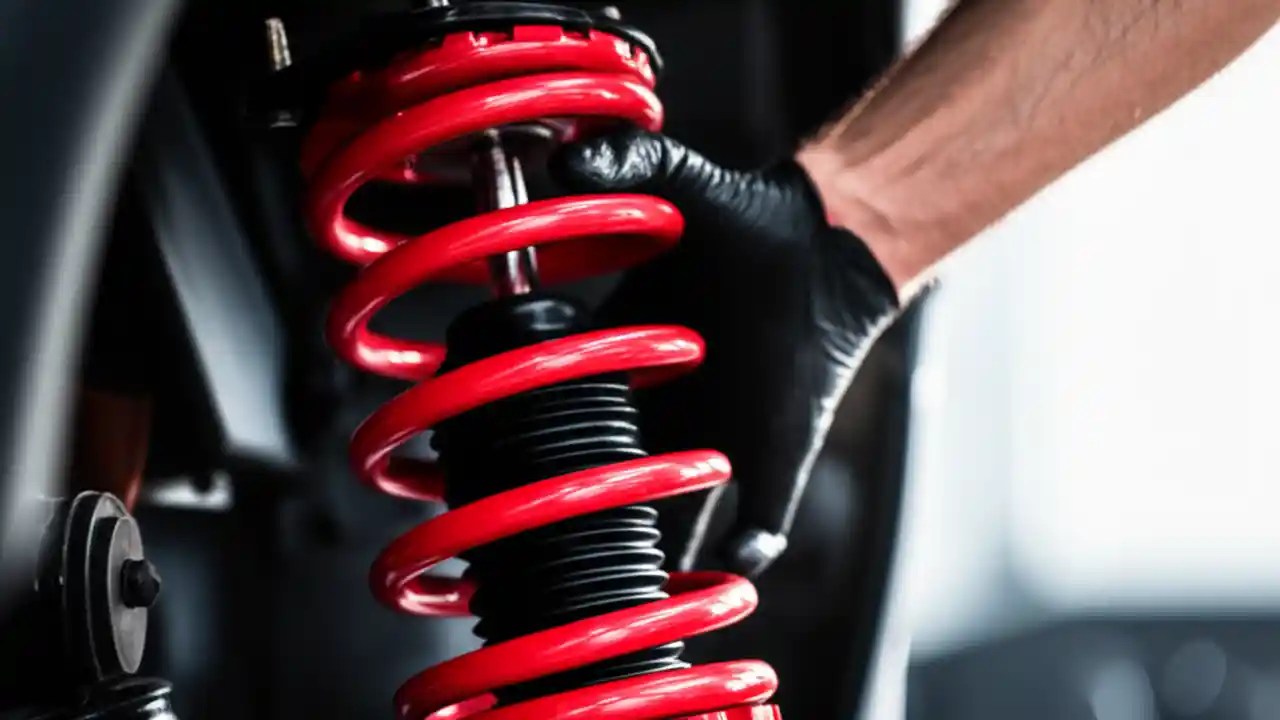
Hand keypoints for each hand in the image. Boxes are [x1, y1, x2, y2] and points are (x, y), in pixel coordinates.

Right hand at [550, 129, 900, 577]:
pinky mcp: (772, 462)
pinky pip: (754, 531)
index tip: (488, 488)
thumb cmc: (747, 219)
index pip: (552, 428)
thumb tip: (566, 158)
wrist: (826, 245)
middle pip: (600, 492)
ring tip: (612, 601)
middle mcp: (656, 416)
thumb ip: (627, 163)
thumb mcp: (679, 181)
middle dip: (570, 528)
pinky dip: (740, 561)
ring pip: (668, 528)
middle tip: (533, 568)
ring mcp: (712, 444)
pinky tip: (723, 574)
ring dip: (645, 567)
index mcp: (615, 369)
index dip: (519, 460)